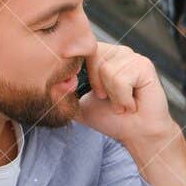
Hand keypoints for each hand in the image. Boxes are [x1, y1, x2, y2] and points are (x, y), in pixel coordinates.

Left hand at [74, 42, 185, 185]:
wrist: (137, 135)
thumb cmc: (112, 119)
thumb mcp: (80, 104)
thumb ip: (64, 92)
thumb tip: (41, 87)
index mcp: (103, 56)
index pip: (81, 50)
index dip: (79, 70)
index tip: (92, 92)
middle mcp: (118, 52)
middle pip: (93, 57)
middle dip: (97, 86)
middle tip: (110, 100)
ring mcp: (132, 57)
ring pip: (107, 70)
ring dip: (113, 96)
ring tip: (123, 104)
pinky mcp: (145, 66)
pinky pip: (121, 79)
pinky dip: (123, 99)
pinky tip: (133, 104)